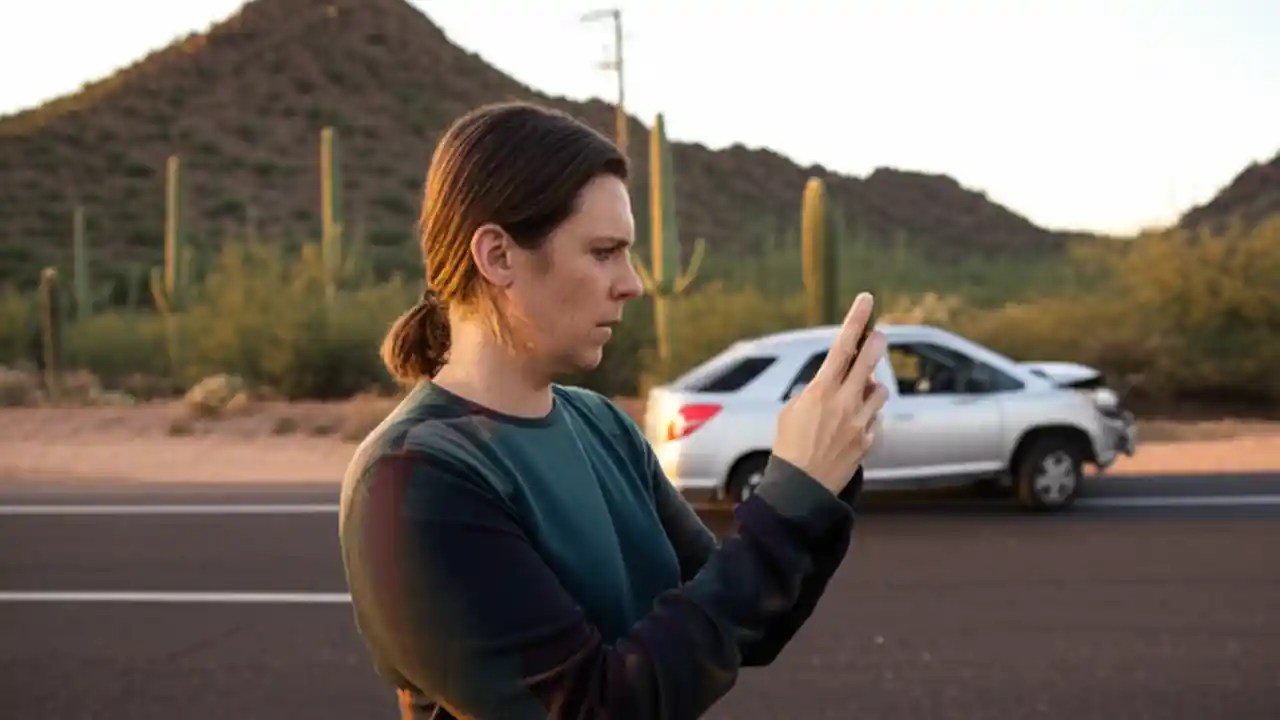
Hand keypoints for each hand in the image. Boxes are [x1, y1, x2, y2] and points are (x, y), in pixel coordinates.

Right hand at [772, 292, 887, 495]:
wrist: (800, 488)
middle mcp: (844, 402)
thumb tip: (837, 382)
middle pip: (869, 361)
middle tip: (879, 334)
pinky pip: (875, 418)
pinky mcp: (868, 440)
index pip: (842, 346)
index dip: (856, 319)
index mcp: (821, 390)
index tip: (867, 299)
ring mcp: (860, 422)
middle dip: (875, 344)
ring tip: (856, 396)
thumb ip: (816, 392)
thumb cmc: (788, 447)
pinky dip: (867, 416)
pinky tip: (851, 427)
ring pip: (878, 390)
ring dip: (870, 387)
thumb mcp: (792, 411)